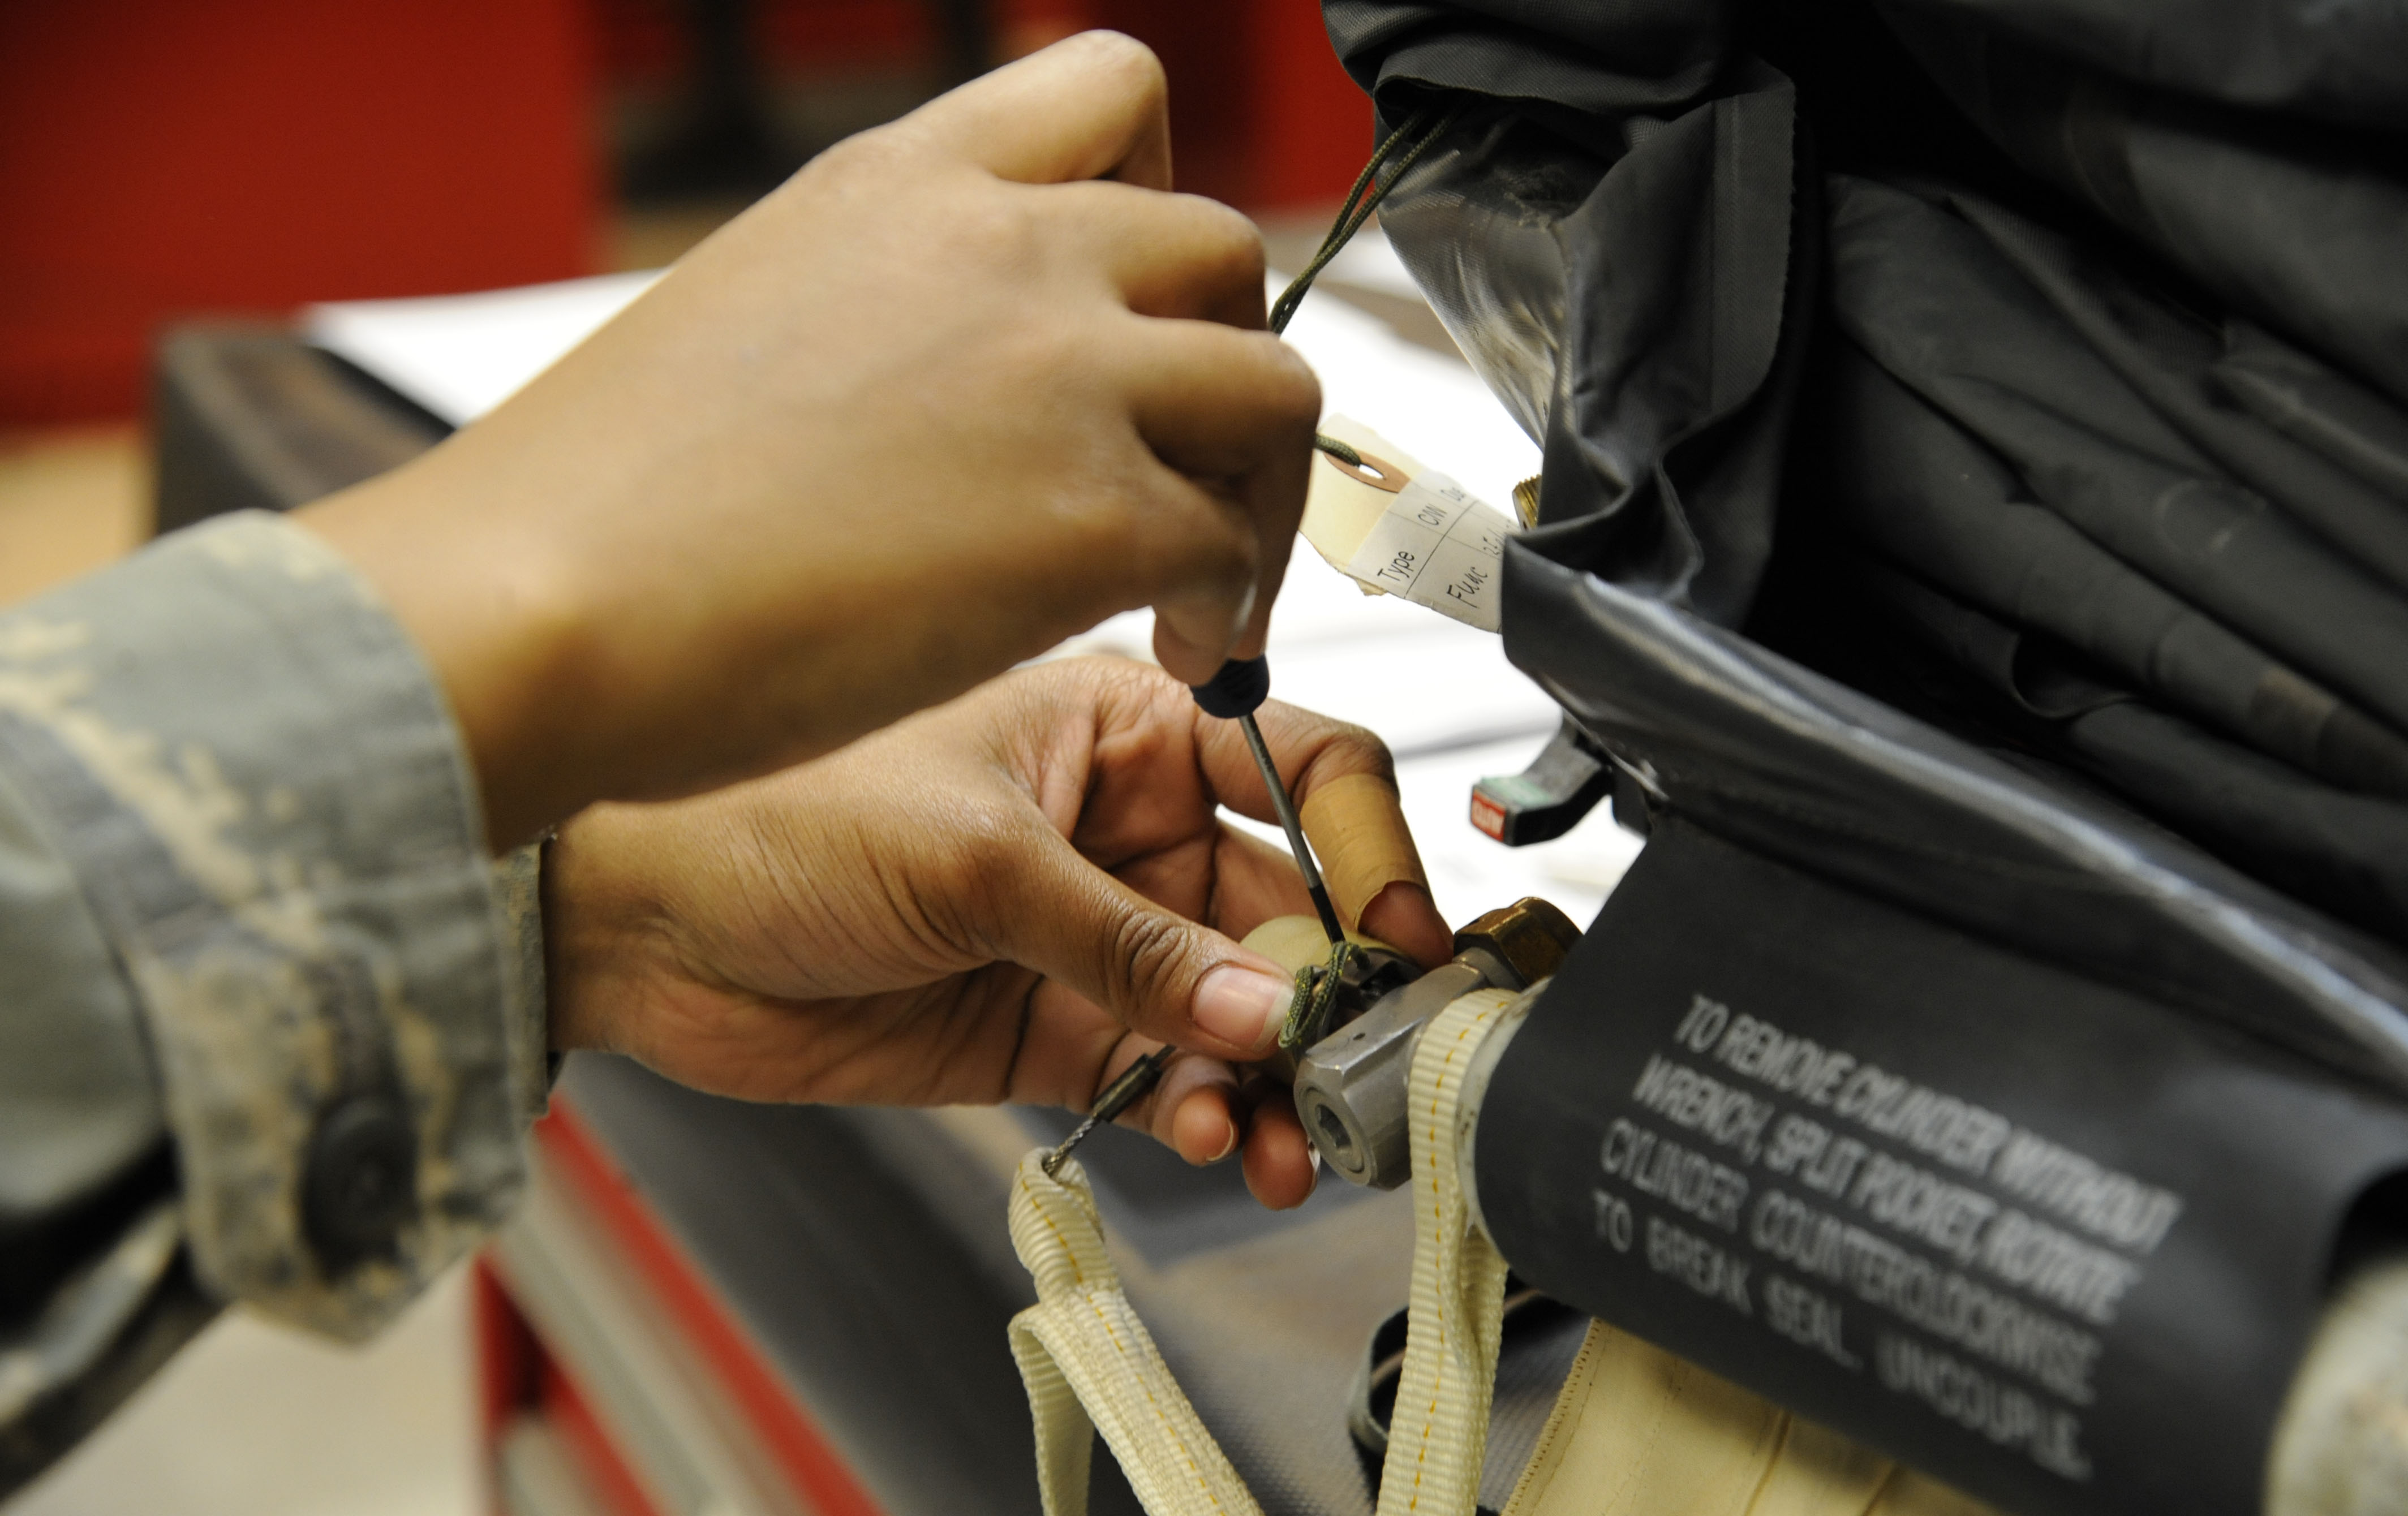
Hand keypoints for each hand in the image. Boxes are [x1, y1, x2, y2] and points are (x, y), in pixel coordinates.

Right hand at [301, 32, 1319, 846]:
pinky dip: (1231, 602)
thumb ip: (887, 305)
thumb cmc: (598, 501)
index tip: (1135, 303)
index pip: (1113, 91)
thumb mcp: (753, 312)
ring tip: (1207, 579)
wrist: (533, 605)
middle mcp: (1003, 250)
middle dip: (1228, 361)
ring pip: (1277, 390)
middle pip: (1225, 250)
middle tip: (1189, 465)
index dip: (1159, 192)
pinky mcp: (1087, 518)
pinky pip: (1231, 542)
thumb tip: (948, 380)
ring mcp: (1059, 375)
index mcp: (905, 182)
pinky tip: (1173, 648)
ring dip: (1264, 488)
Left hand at [541, 658, 1450, 1208]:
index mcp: (1118, 721)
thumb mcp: (973, 854)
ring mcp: (1086, 928)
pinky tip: (1208, 1134)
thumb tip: (1265, 1003)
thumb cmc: (765, 809)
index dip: (1366, 849)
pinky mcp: (1046, 1025)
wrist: (632, 920)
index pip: (1298, 767)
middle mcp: (1118, 821)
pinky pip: (1161, 1073)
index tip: (1401, 935)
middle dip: (1331, 991)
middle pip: (1285, 906)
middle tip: (1359, 1066)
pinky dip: (1198, 1110)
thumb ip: (1132, 942)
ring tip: (1286, 1136)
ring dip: (1273, 1074)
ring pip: (1232, 1007)